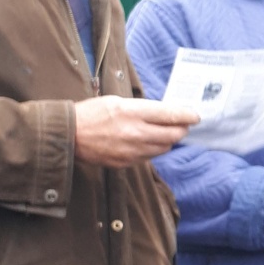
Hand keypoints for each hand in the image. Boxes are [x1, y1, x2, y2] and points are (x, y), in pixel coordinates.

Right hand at [74, 96, 197, 166]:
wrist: (67, 135)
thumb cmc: (91, 113)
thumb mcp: (117, 101)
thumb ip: (143, 109)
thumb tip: (165, 113)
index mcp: (133, 113)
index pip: (171, 115)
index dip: (187, 116)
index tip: (195, 116)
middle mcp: (136, 133)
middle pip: (173, 135)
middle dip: (181, 129)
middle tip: (183, 125)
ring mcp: (132, 150)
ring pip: (164, 148)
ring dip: (168, 140)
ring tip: (165, 133)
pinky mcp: (126, 163)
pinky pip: (149, 157)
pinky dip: (153, 149)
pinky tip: (148, 142)